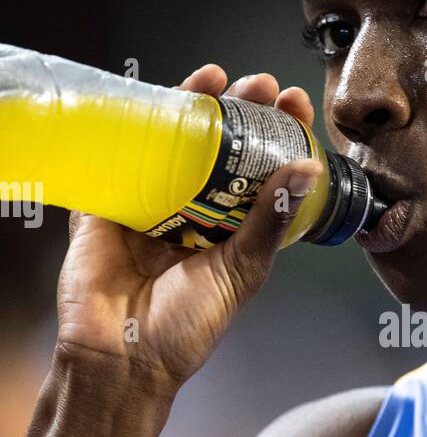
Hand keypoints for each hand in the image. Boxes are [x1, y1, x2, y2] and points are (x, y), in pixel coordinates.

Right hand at [55, 65, 323, 392]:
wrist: (121, 358)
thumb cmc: (185, 328)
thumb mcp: (240, 272)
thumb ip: (270, 221)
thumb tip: (307, 169)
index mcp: (230, 228)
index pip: (261, 169)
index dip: (279, 136)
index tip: (297, 107)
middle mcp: (193, 209)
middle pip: (220, 146)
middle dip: (244, 109)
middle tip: (265, 86)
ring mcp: (150, 201)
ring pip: (174, 140)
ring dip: (197, 104)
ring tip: (221, 78)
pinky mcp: (108, 200)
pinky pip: (122, 152)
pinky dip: (139, 122)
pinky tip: (162, 98)